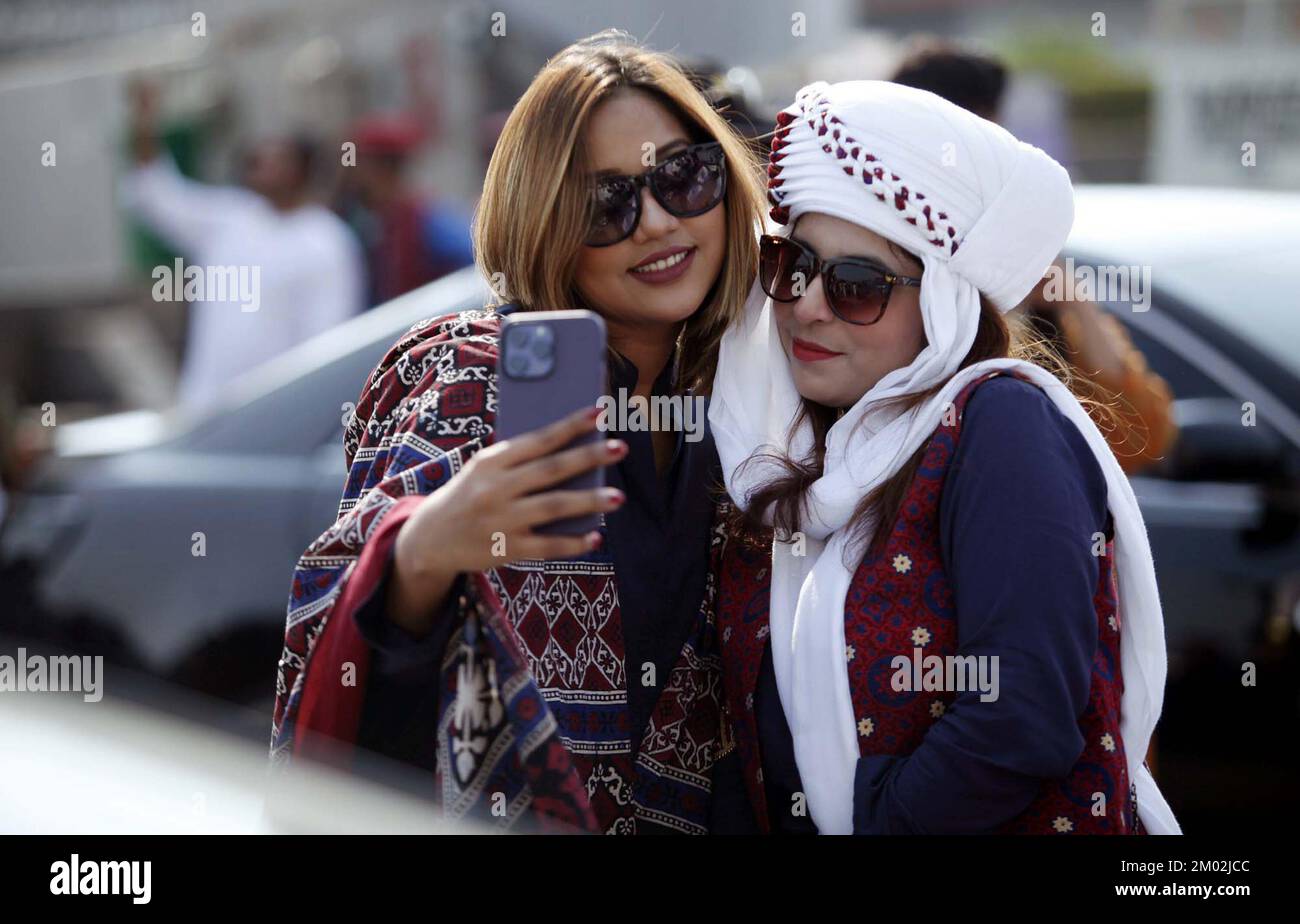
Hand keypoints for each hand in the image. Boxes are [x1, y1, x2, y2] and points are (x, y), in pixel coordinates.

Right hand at [387, 405, 626, 633]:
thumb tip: (573, 450)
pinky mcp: (507, 549)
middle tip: (621, 448)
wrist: (431, 538)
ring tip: (618, 497)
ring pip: (553, 507)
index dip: (570, 426)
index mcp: (491, 461)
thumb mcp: (484, 470)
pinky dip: (573, 543)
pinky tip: (595, 537)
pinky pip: (548, 545)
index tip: (599, 412)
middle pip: (550, 470)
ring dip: (589, 501)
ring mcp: (502, 520)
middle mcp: (496, 489)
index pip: (537, 440)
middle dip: (588, 457)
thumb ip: (520, 461)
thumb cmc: (470, 495)